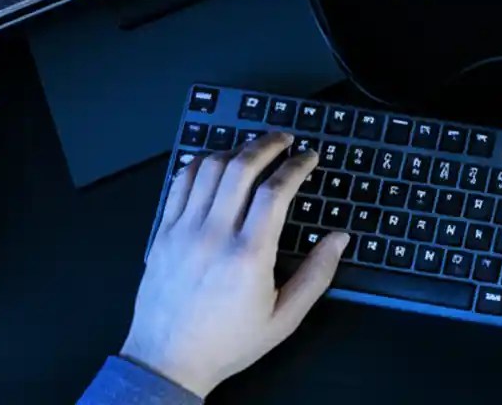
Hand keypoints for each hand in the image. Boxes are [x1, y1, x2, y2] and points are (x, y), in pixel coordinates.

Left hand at [121, 133, 347, 396]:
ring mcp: (182, 231)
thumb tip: (340, 238)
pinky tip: (216, 163)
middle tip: (284, 139)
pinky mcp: (162, 233)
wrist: (167, 361)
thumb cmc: (229, 342)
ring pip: (209, 169)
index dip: (296, 166)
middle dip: (267, 145)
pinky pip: (180, 183)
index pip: (275, 191)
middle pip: (240, 168)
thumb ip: (317, 275)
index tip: (309, 157)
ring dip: (235, 150)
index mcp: (248, 256)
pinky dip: (201, 164)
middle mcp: (213, 236)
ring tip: (254, 149)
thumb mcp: (284, 319)